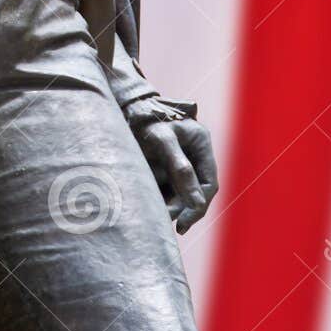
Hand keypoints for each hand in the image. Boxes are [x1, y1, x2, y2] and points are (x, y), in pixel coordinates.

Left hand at [135, 118, 217, 234]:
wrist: (121, 104)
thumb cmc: (142, 117)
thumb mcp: (161, 140)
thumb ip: (180, 169)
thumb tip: (196, 203)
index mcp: (201, 142)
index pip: (209, 183)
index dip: (198, 206)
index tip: (182, 222)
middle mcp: (194, 152)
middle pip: (197, 190)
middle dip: (185, 209)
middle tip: (172, 226)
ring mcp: (180, 158)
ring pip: (182, 192)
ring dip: (173, 207)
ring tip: (157, 217)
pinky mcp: (165, 164)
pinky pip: (168, 188)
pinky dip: (162, 199)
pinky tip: (151, 208)